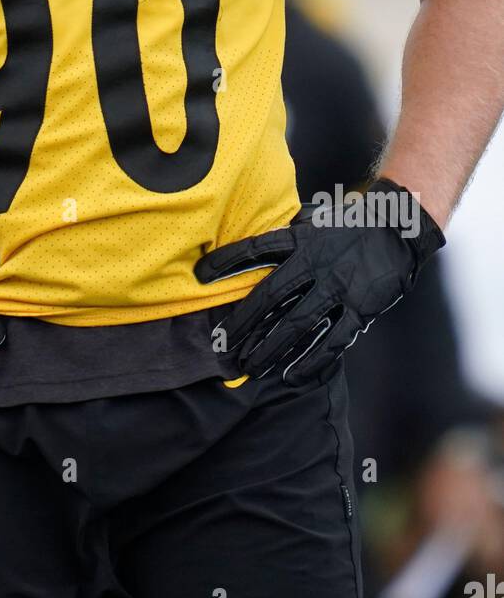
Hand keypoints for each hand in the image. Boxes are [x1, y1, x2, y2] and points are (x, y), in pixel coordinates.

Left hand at [195, 179, 444, 387]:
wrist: (396, 227)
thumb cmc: (350, 226)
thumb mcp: (314, 222)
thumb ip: (288, 236)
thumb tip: (254, 236)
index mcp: (301, 240)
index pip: (255, 250)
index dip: (227, 262)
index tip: (199, 275)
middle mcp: (315, 264)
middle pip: (270, 296)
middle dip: (243, 322)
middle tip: (222, 345)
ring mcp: (338, 288)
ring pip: (297, 323)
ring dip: (271, 348)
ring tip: (250, 368)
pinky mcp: (360, 308)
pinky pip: (332, 340)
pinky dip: (312, 360)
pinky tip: (292, 375)